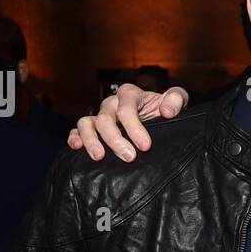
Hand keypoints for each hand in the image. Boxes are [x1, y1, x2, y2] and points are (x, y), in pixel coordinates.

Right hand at [68, 84, 188, 161]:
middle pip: (105, 119)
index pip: (126, 109)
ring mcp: (99, 116)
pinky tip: (77, 148)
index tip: (146, 146)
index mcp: (129, 94)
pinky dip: (74, 138)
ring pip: (86, 123)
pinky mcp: (92, 128)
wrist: (158, 118)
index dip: (135, 128)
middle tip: (129, 157)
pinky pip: (77, 131)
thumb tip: (166, 111)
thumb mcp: (176, 100)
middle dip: (116, 140)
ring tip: (99, 157)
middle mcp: (111, 104)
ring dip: (91, 140)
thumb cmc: (164, 108)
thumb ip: (176, 99)